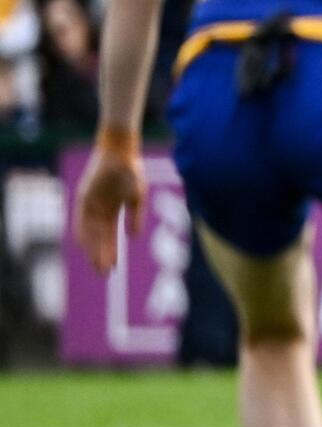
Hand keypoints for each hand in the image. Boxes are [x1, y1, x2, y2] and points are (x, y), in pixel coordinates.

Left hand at [75, 134, 144, 274]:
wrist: (121, 152)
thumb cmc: (131, 170)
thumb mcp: (137, 198)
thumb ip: (135, 217)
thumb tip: (134, 237)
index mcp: (112, 211)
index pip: (110, 236)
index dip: (111, 252)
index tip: (113, 269)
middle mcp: (98, 210)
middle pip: (98, 238)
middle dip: (101, 255)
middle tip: (103, 274)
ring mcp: (90, 204)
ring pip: (89, 232)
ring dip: (92, 249)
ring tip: (96, 264)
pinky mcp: (84, 197)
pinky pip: (80, 218)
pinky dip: (82, 232)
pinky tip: (84, 245)